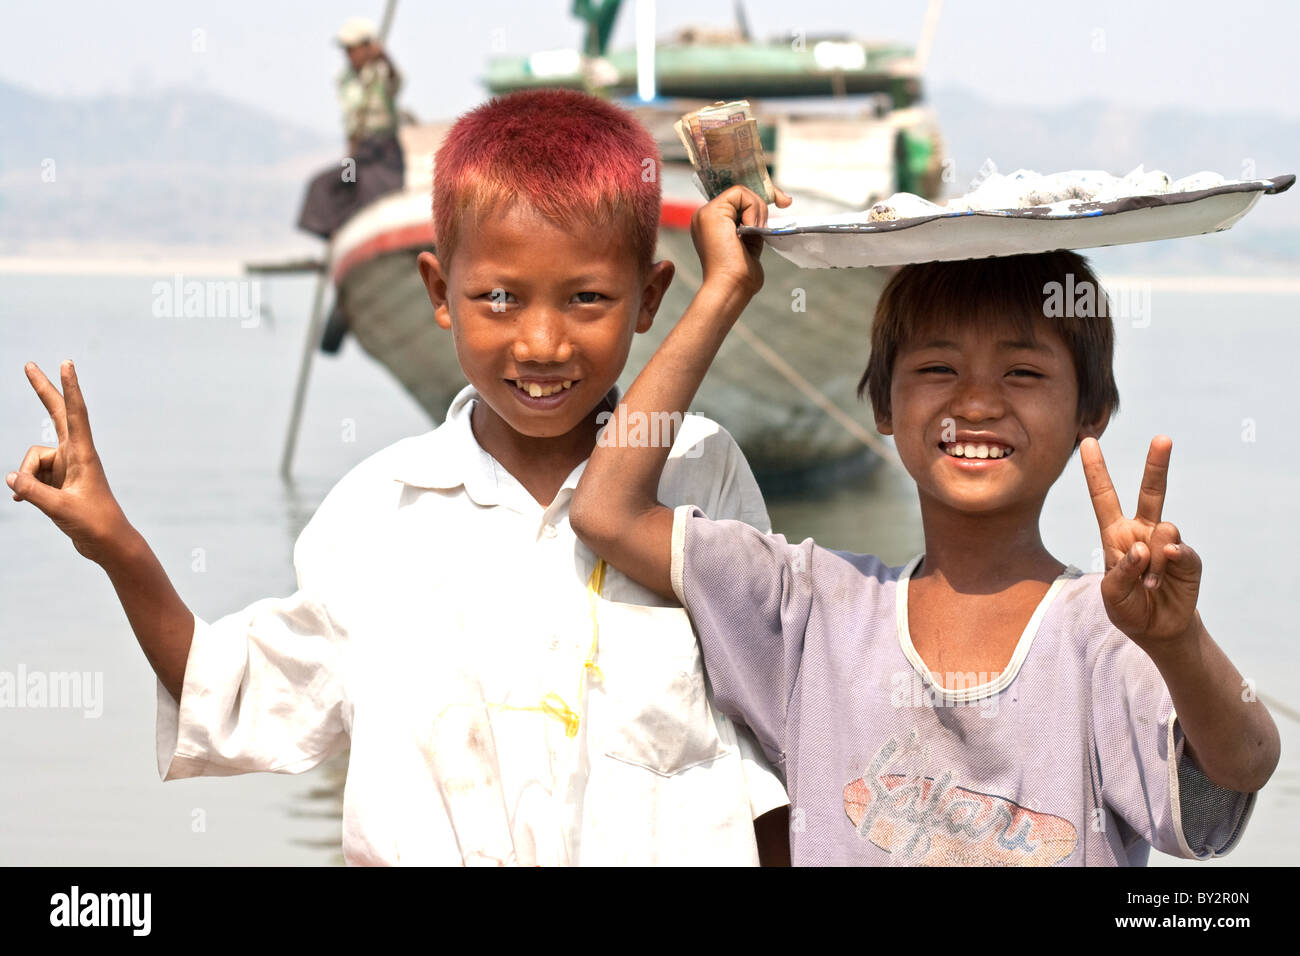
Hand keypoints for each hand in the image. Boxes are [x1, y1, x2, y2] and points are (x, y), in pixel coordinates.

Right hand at [7, 361, 130, 563]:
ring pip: (31, 461)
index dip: (70, 388)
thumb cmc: (93, 524)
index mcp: (83, 455)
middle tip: (28, 365)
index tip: (66, 363)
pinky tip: (21, 499)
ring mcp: (66, 465)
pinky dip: (25, 487)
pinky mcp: (58, 479)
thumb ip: (33, 491)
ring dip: (27, 479)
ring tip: (44, 501)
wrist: (107, 543)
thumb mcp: (59, 509)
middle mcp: (75, 454)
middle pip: (55, 415)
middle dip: (41, 390)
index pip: (75, 414)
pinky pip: (31, 476)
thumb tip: (10, 477)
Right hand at [689, 184, 791, 302]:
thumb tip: (769, 208)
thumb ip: (753, 224)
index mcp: (714, 224)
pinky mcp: (712, 213)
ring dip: (758, 209)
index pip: (738, 199)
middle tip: (785, 202)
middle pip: (741, 191)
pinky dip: (752, 208)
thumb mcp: (751, 242)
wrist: (730, 287)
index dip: (759, 198)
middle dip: (765, 196)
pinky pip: (740, 194)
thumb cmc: (741, 275)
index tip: (783, 201)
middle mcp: (706, 216)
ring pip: (742, 192)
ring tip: (755, 231)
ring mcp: (706, 213)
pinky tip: (750, 228)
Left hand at [1081, 435, 1201, 646]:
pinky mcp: (1187, 559)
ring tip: (1148, 584)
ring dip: (1154, 561)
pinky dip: (1170, 563)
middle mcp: (1142, 531)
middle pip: (1152, 492)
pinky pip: (1181, 551)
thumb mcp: (1111, 594)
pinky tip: (1162, 576)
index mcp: (1115, 534)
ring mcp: (1166, 543)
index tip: (1088, 440)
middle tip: (1163, 439)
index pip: (1103, 496)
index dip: (1096, 470)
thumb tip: (1143, 547)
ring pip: (1164, 531)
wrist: (1157, 630)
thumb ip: (1122, 571)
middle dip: (1157, 465)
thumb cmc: (1127, 608)